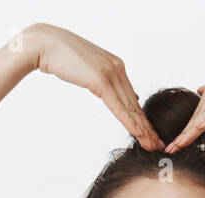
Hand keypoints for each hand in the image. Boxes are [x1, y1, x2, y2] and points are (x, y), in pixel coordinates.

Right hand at [26, 23, 164, 151]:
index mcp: (116, 66)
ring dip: (142, 129)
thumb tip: (115, 94)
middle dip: (147, 128)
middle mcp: (118, 68)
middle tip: (158, 145)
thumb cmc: (61, 57)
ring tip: (152, 145)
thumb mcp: (89, 70)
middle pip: (135, 105)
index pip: (131, 98)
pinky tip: (139, 133)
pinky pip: (118, 106)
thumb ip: (104, 81)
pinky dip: (129, 121)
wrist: (46, 44)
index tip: (150, 134)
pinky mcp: (101, 80)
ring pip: (130, 107)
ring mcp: (111, 73)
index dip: (142, 118)